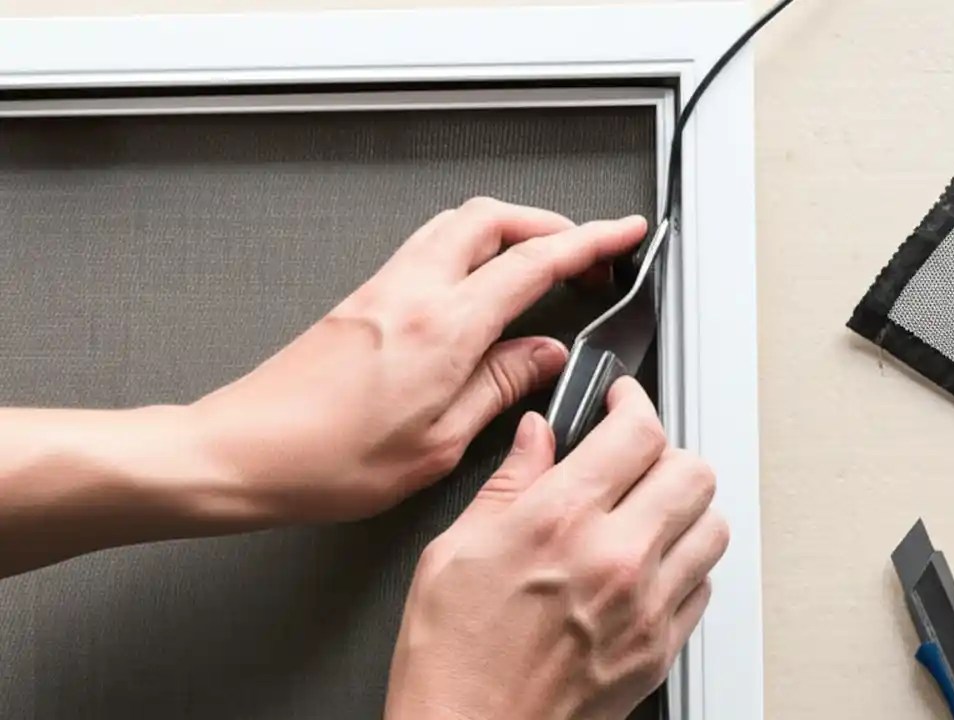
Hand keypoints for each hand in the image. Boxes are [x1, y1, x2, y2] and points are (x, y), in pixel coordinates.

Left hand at [190, 198, 647, 522]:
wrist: (241, 453)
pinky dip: (470, 252)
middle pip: (493, 218)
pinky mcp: (362, 299)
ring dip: (507, 232)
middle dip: (549, 223)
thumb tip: (543, 358)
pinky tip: (480, 293)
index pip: (535, 261)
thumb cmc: (325, 459)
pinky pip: (430, 250)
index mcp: (443, 328)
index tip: (624, 233)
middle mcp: (412, 293)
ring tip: (540, 267)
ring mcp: (382, 289)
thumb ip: (500, 387)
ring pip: (458, 225)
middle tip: (584, 254)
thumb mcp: (440, 443)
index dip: (591, 241)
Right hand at [384, 378, 729, 719]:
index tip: (621, 399)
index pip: (637, 430)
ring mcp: (646, 606)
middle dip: (664, 451)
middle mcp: (615, 558)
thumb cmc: (452, 658)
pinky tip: (648, 568)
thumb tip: (536, 437)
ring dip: (684, 508)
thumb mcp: (454, 549)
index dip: (633, 400)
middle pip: (692, 471)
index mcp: (560, 521)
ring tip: (648, 511)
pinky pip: (704, 585)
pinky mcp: (660, 648)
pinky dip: (685, 565)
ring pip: (712, 525)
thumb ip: (508, 482)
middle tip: (634, 458)